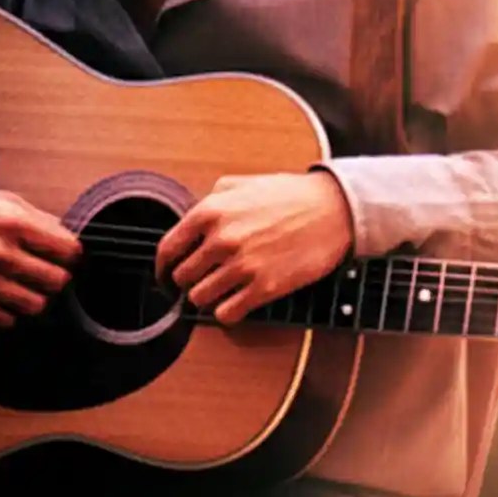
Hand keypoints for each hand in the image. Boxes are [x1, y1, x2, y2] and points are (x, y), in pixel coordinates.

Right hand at [0, 169, 81, 327]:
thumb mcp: (0, 198)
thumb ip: (36, 218)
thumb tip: (64, 235)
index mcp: (12, 224)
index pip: (68, 251)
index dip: (72, 254)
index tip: (67, 255)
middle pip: (56, 281)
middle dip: (58, 276)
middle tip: (50, 272)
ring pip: (35, 305)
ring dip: (37, 297)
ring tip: (29, 286)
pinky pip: (5, 320)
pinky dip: (10, 312)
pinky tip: (5, 297)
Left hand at [155, 172, 352, 325]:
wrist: (334, 210)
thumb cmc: (292, 195)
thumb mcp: (243, 183)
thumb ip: (212, 199)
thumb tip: (191, 221)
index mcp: (211, 211)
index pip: (167, 250)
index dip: (163, 267)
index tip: (166, 275)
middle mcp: (222, 239)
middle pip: (183, 278)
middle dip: (190, 280)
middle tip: (203, 280)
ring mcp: (242, 265)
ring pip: (200, 299)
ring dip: (208, 297)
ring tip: (222, 290)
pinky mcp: (264, 287)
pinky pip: (227, 313)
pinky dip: (228, 311)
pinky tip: (237, 301)